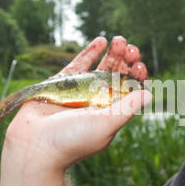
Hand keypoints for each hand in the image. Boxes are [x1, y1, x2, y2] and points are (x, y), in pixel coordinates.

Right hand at [2, 35, 150, 171]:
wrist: (35, 145)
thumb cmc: (73, 141)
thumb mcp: (106, 124)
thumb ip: (127, 108)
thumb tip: (150, 93)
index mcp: (110, 113)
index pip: (129, 91)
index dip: (136, 78)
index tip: (139, 66)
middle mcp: (96, 102)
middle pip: (117, 77)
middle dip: (126, 62)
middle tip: (131, 49)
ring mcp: (79, 91)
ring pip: (100, 68)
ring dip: (112, 54)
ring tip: (119, 40)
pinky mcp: (61, 84)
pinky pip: (78, 65)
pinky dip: (90, 52)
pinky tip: (101, 41)